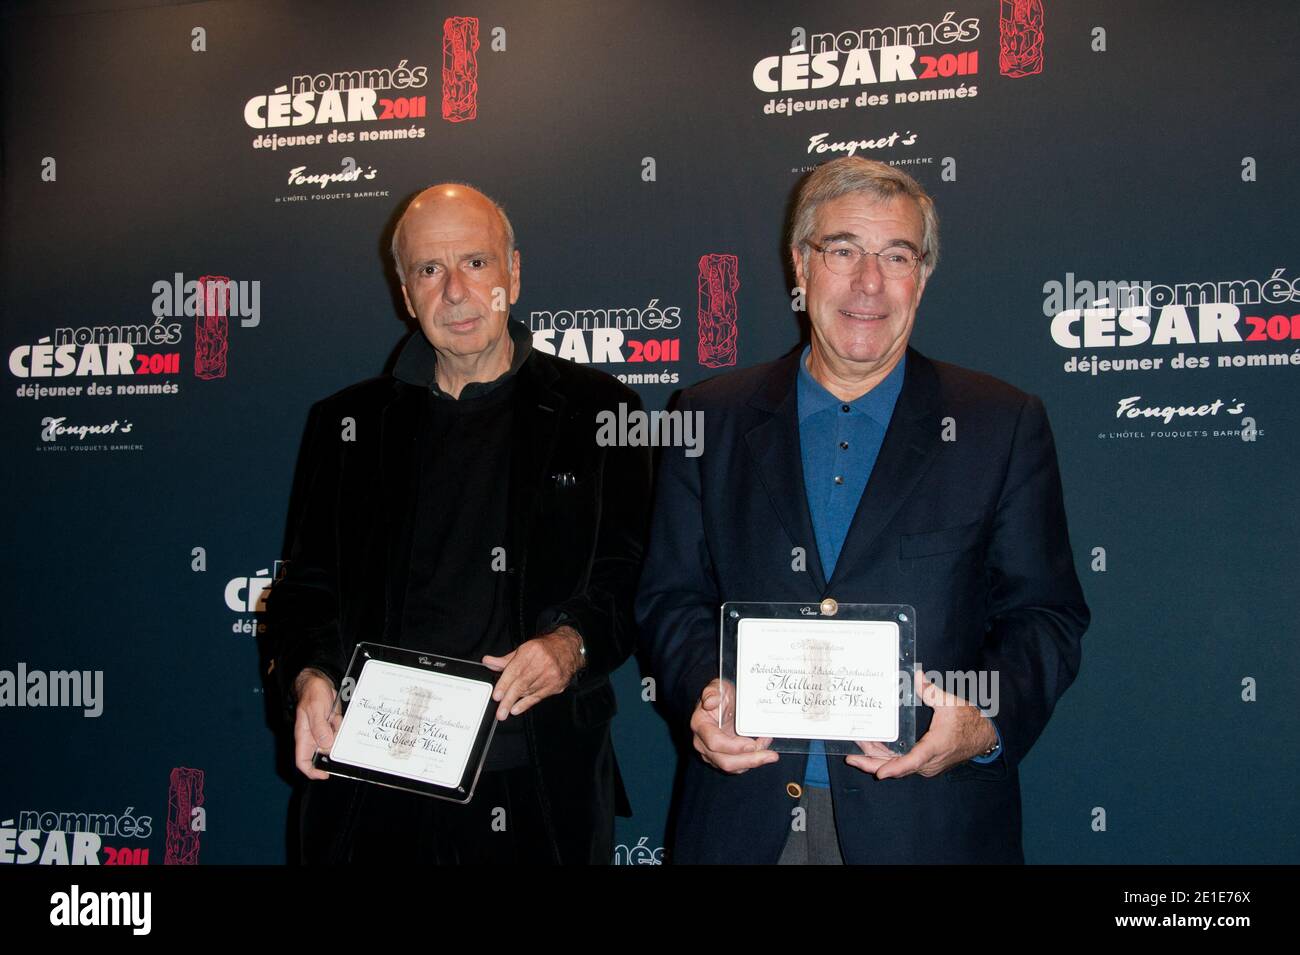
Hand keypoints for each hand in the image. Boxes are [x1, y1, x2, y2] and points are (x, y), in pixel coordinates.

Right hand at [293, 669, 340, 780]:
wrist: (319, 682)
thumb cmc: (312, 694)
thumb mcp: (315, 709)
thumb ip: (319, 727)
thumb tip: (326, 746)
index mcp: (303, 736)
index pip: (303, 761)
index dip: (312, 771)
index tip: (324, 774)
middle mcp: (313, 738)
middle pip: (322, 755)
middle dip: (332, 750)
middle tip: (336, 735)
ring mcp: (323, 732)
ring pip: (333, 744)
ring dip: (338, 735)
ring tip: (334, 718)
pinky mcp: (332, 727)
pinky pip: (339, 733)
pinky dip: (341, 727)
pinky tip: (337, 715)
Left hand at [482, 626, 584, 720]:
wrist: (568, 649)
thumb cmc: (543, 649)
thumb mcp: (523, 650)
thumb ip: (505, 660)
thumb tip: (487, 662)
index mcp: (531, 651)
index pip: (515, 670)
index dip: (504, 684)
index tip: (497, 696)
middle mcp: (542, 663)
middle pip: (522, 684)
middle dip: (509, 699)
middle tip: (500, 712)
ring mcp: (551, 675)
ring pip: (529, 691)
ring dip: (515, 702)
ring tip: (505, 711)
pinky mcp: (556, 685)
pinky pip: (538, 697)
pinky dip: (526, 704)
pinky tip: (517, 709)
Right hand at [690, 679, 778, 773]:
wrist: (721, 703)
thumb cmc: (720, 695)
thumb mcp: (717, 686)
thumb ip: (712, 691)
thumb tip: (711, 701)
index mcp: (700, 725)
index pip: (715, 742)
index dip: (734, 746)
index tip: (752, 744)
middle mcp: (702, 743)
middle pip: (725, 761)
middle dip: (750, 760)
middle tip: (770, 755)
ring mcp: (712, 754)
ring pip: (733, 768)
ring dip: (754, 761)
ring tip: (770, 752)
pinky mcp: (722, 758)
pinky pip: (738, 767)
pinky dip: (752, 761)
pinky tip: (764, 751)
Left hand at [845, 668, 997, 778]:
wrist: (983, 737)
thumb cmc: (968, 720)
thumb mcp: (951, 702)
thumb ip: (932, 690)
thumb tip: (917, 674)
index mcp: (935, 747)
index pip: (913, 761)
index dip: (895, 767)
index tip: (880, 773)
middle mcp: (929, 762)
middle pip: (898, 768)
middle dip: (873, 763)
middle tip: (851, 758)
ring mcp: (927, 765)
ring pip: (898, 767)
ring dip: (877, 759)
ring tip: (855, 750)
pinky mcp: (925, 764)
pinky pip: (903, 764)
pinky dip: (887, 759)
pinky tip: (872, 750)